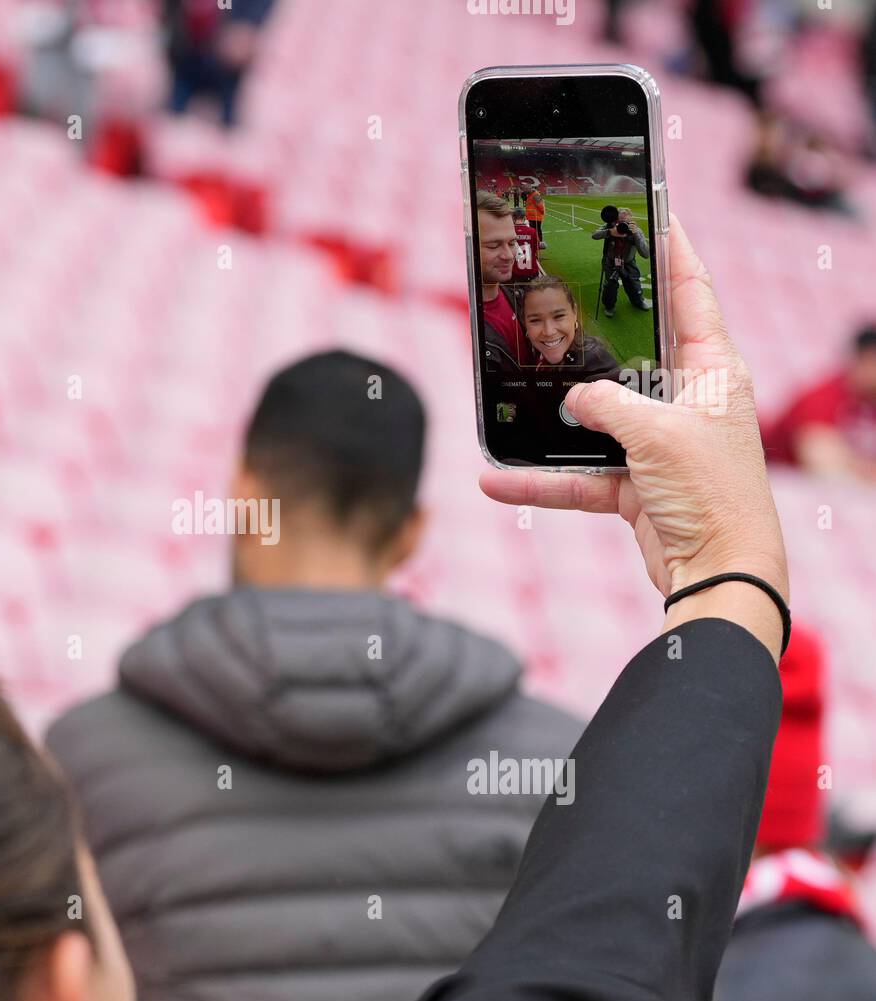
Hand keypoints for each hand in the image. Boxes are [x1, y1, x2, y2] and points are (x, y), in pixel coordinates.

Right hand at [479, 215, 788, 643]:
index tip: (652, 214)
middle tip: (559, 293)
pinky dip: (540, 480)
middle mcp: (685, 401)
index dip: (672, 252)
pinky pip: (577, 475)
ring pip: (595, 417)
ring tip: (511, 392)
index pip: (691, 295)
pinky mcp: (633, 484)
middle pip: (633, 352)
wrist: (718, 571)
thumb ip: (609, 404)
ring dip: (553, 418)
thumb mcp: (657, 434)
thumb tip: (574, 399)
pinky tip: (496, 479)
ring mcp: (656, 443)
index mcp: (711, 372)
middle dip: (593, 331)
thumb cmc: (711, 494)